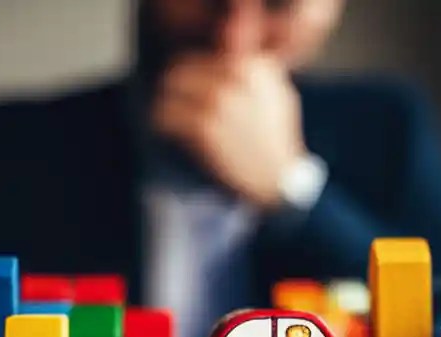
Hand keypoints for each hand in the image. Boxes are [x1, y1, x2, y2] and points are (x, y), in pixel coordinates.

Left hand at [153, 54, 305, 208]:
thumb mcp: (276, 94)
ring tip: (167, 116)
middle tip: (172, 101)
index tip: (188, 88)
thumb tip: (226, 53)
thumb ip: (254, 70)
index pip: (204, 56)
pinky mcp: (203, 125)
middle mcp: (235, 76)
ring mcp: (218, 100)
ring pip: (170, 88)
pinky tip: (165, 130)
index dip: (192, 73)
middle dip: (174, 86)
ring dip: (166, 103)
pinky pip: (166, 114)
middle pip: (183, 68)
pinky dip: (162, 122)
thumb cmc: (275, 139)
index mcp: (253, 65)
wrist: (278, 179)